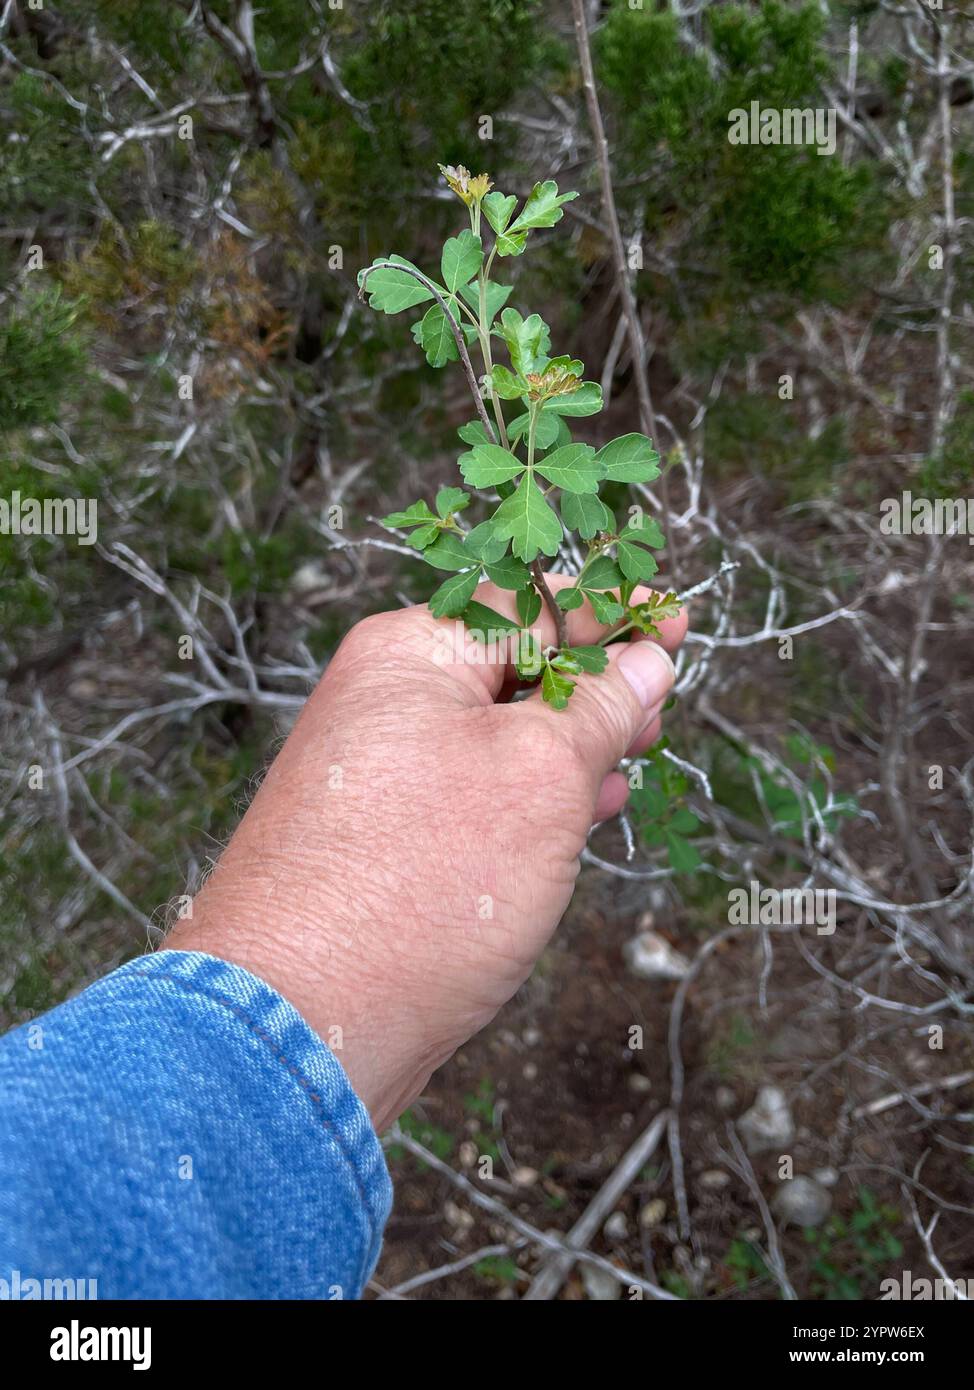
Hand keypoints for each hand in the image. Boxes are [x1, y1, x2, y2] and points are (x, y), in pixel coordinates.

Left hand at [168, 576, 687, 1131]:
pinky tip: (591, 807)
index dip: (610, 608)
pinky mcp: (390, 838)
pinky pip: (480, 790)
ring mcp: (385, 772)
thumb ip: (599, 709)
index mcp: (411, 654)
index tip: (677, 617)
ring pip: (502, 732)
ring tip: (640, 747)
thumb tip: (648, 660)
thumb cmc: (418, 884)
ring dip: (576, 737)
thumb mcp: (539, 778)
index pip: (529, 603)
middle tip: (665, 694)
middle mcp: (387, 701)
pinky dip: (540, 791)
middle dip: (597, 676)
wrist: (302, 1025)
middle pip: (514, 663)